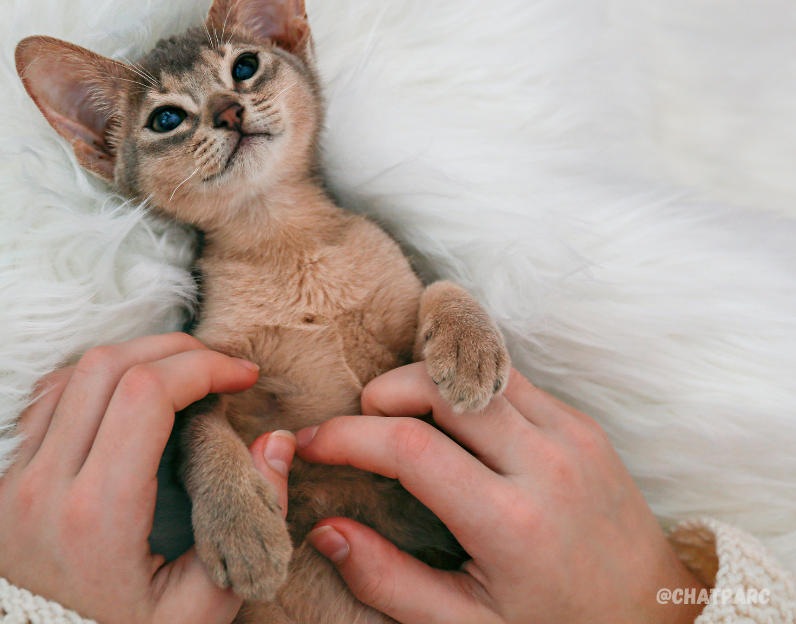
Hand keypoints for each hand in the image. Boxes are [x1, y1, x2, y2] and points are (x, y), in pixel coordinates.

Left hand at [0, 333, 296, 623]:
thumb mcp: (202, 608)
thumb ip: (249, 524)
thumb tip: (276, 444)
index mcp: (99, 514)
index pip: (146, 393)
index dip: (203, 367)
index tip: (243, 376)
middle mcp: (44, 485)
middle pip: (107, 366)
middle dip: (173, 349)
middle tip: (216, 365)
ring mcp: (11, 481)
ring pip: (69, 374)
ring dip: (131, 358)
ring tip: (176, 375)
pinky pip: (41, 401)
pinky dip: (90, 382)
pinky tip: (126, 396)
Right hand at [296, 365, 704, 623]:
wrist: (654, 618)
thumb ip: (389, 581)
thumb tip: (325, 530)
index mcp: (511, 523)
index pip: (409, 448)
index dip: (347, 437)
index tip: (312, 443)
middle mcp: (545, 463)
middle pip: (442, 385)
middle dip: (385, 391)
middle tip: (359, 422)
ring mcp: (571, 434)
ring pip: (477, 368)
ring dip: (426, 380)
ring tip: (399, 414)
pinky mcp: (582, 423)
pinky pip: (511, 380)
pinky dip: (468, 387)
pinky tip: (451, 421)